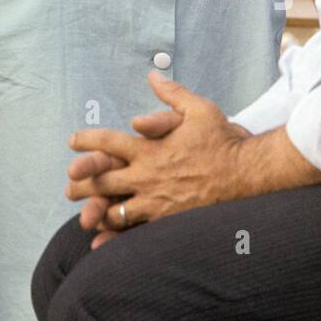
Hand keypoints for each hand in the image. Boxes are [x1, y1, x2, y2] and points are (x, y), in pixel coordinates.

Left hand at [65, 74, 248, 241]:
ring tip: (85, 215)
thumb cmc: (224, 141)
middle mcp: (148, 177)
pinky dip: (118, 239)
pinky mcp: (169, 222)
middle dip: (82, 184)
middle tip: (70, 186)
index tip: (73, 140)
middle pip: (103, 181)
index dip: (86, 141)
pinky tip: (105, 244)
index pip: (107, 143)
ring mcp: (157, 203)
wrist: (249, 176)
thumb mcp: (199, 109)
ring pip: (115, 211)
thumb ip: (171, 94)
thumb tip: (152, 76)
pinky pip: (136, 234)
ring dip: (97, 212)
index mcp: (149, 149)